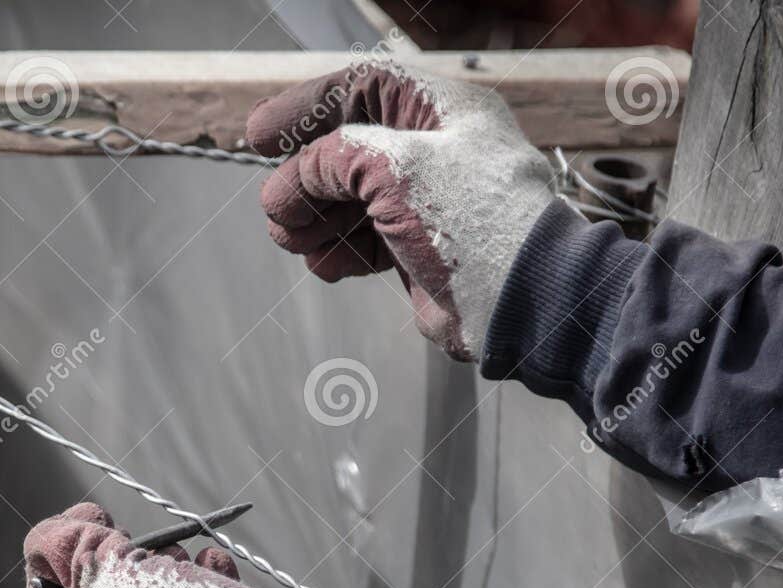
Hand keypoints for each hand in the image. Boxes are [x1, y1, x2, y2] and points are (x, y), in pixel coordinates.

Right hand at [247, 63, 556, 358]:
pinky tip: (328, 265)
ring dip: (313, 222)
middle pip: (343, 149)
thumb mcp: (394, 168)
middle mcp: (432, 150)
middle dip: (304, 180)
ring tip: (295, 241)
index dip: (305, 108)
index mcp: (440, 110)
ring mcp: (423, 201)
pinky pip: (358, 240)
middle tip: (277, 207)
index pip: (360, 89)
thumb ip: (332, 161)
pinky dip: (335, 252)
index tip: (260, 135)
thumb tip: (285, 184)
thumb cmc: (476, 223)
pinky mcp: (415, 248)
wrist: (522, 302)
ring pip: (344, 200)